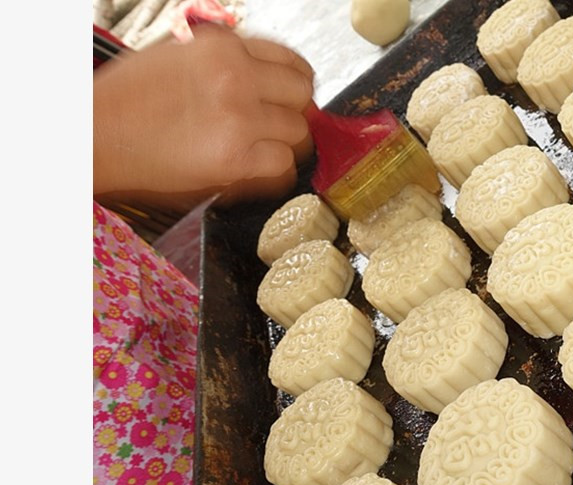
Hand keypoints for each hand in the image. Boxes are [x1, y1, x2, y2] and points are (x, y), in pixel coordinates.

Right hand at [93, 24, 314, 204]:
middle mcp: (236, 78)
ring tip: (254, 148)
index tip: (290, 96)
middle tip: (276, 126)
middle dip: (292, 112)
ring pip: (297, 133)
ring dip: (281, 144)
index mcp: (223, 48)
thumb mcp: (179, 56)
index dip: (294, 83)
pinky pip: (282, 166)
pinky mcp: (234, 160)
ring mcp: (238, 119)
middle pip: (302, 95)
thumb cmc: (128, 98)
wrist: (93, 133)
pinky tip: (250, 168)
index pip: (290, 61)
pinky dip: (272, 171)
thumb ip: (226, 62)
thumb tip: (267, 76)